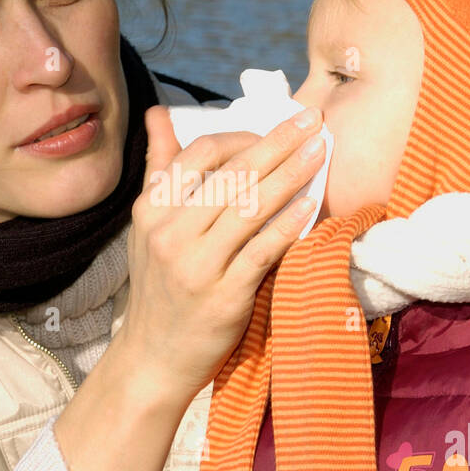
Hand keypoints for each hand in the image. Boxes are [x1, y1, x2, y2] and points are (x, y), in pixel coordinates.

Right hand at [113, 103, 325, 407]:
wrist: (154, 357)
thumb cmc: (159, 286)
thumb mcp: (148, 226)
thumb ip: (160, 168)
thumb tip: (158, 113)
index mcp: (152, 210)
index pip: (200, 154)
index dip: (241, 136)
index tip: (274, 130)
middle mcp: (170, 233)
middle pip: (233, 175)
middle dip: (278, 143)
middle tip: (312, 120)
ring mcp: (196, 265)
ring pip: (251, 207)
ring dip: (291, 175)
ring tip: (321, 152)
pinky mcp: (223, 295)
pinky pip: (263, 251)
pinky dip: (288, 225)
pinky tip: (311, 204)